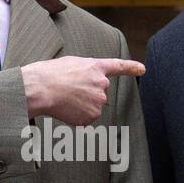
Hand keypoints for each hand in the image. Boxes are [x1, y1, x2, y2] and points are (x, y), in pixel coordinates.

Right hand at [21, 56, 144, 125]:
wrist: (41, 88)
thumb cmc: (50, 74)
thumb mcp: (71, 64)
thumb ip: (86, 72)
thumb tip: (86, 86)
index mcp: (96, 67)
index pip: (118, 66)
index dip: (131, 67)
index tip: (142, 69)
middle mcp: (102, 84)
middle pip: (100, 93)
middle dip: (87, 93)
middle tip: (69, 91)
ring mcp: (98, 101)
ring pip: (93, 106)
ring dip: (81, 105)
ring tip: (65, 98)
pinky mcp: (91, 116)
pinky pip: (86, 118)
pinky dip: (76, 116)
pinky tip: (66, 108)